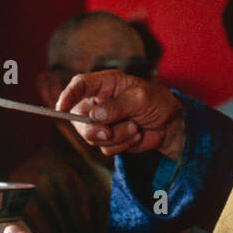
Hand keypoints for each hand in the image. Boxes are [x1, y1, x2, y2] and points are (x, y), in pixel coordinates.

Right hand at [57, 70, 185, 160]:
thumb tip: (95, 116)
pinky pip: (106, 148)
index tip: (61, 108)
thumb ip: (117, 106)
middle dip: (92, 128)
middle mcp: (98, 102)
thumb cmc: (156, 101)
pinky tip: (136, 135)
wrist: (170, 123)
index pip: (79, 85)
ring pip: (92, 136)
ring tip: (135, 127)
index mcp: (104, 84)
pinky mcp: (109, 139)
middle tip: (108, 131)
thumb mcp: (140, 98)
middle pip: (77, 117)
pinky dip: (123, 145)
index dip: (68, 95)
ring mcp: (102, 122)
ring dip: (116, 136)